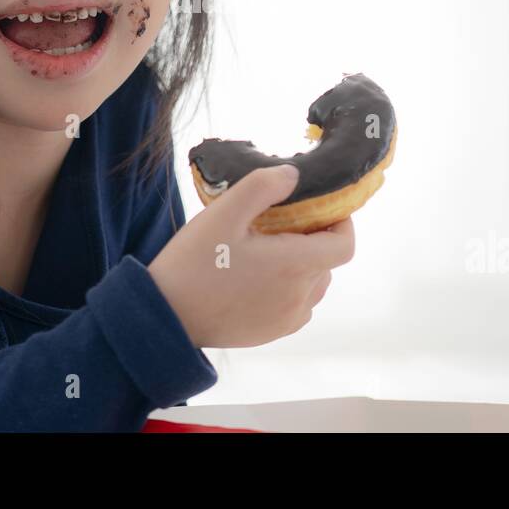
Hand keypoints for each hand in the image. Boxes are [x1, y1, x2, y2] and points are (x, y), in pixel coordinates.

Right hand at [148, 165, 355, 348]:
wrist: (165, 318)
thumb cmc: (193, 264)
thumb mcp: (223, 214)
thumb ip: (262, 187)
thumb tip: (293, 175)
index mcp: (293, 266)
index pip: (344, 245)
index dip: (342, 223)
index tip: (320, 207)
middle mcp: (298, 298)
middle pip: (327, 262)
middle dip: (314, 238)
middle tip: (281, 221)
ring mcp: (286, 320)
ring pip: (313, 285)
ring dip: (302, 264)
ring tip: (267, 247)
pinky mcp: (270, 333)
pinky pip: (296, 305)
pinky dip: (289, 287)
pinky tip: (257, 275)